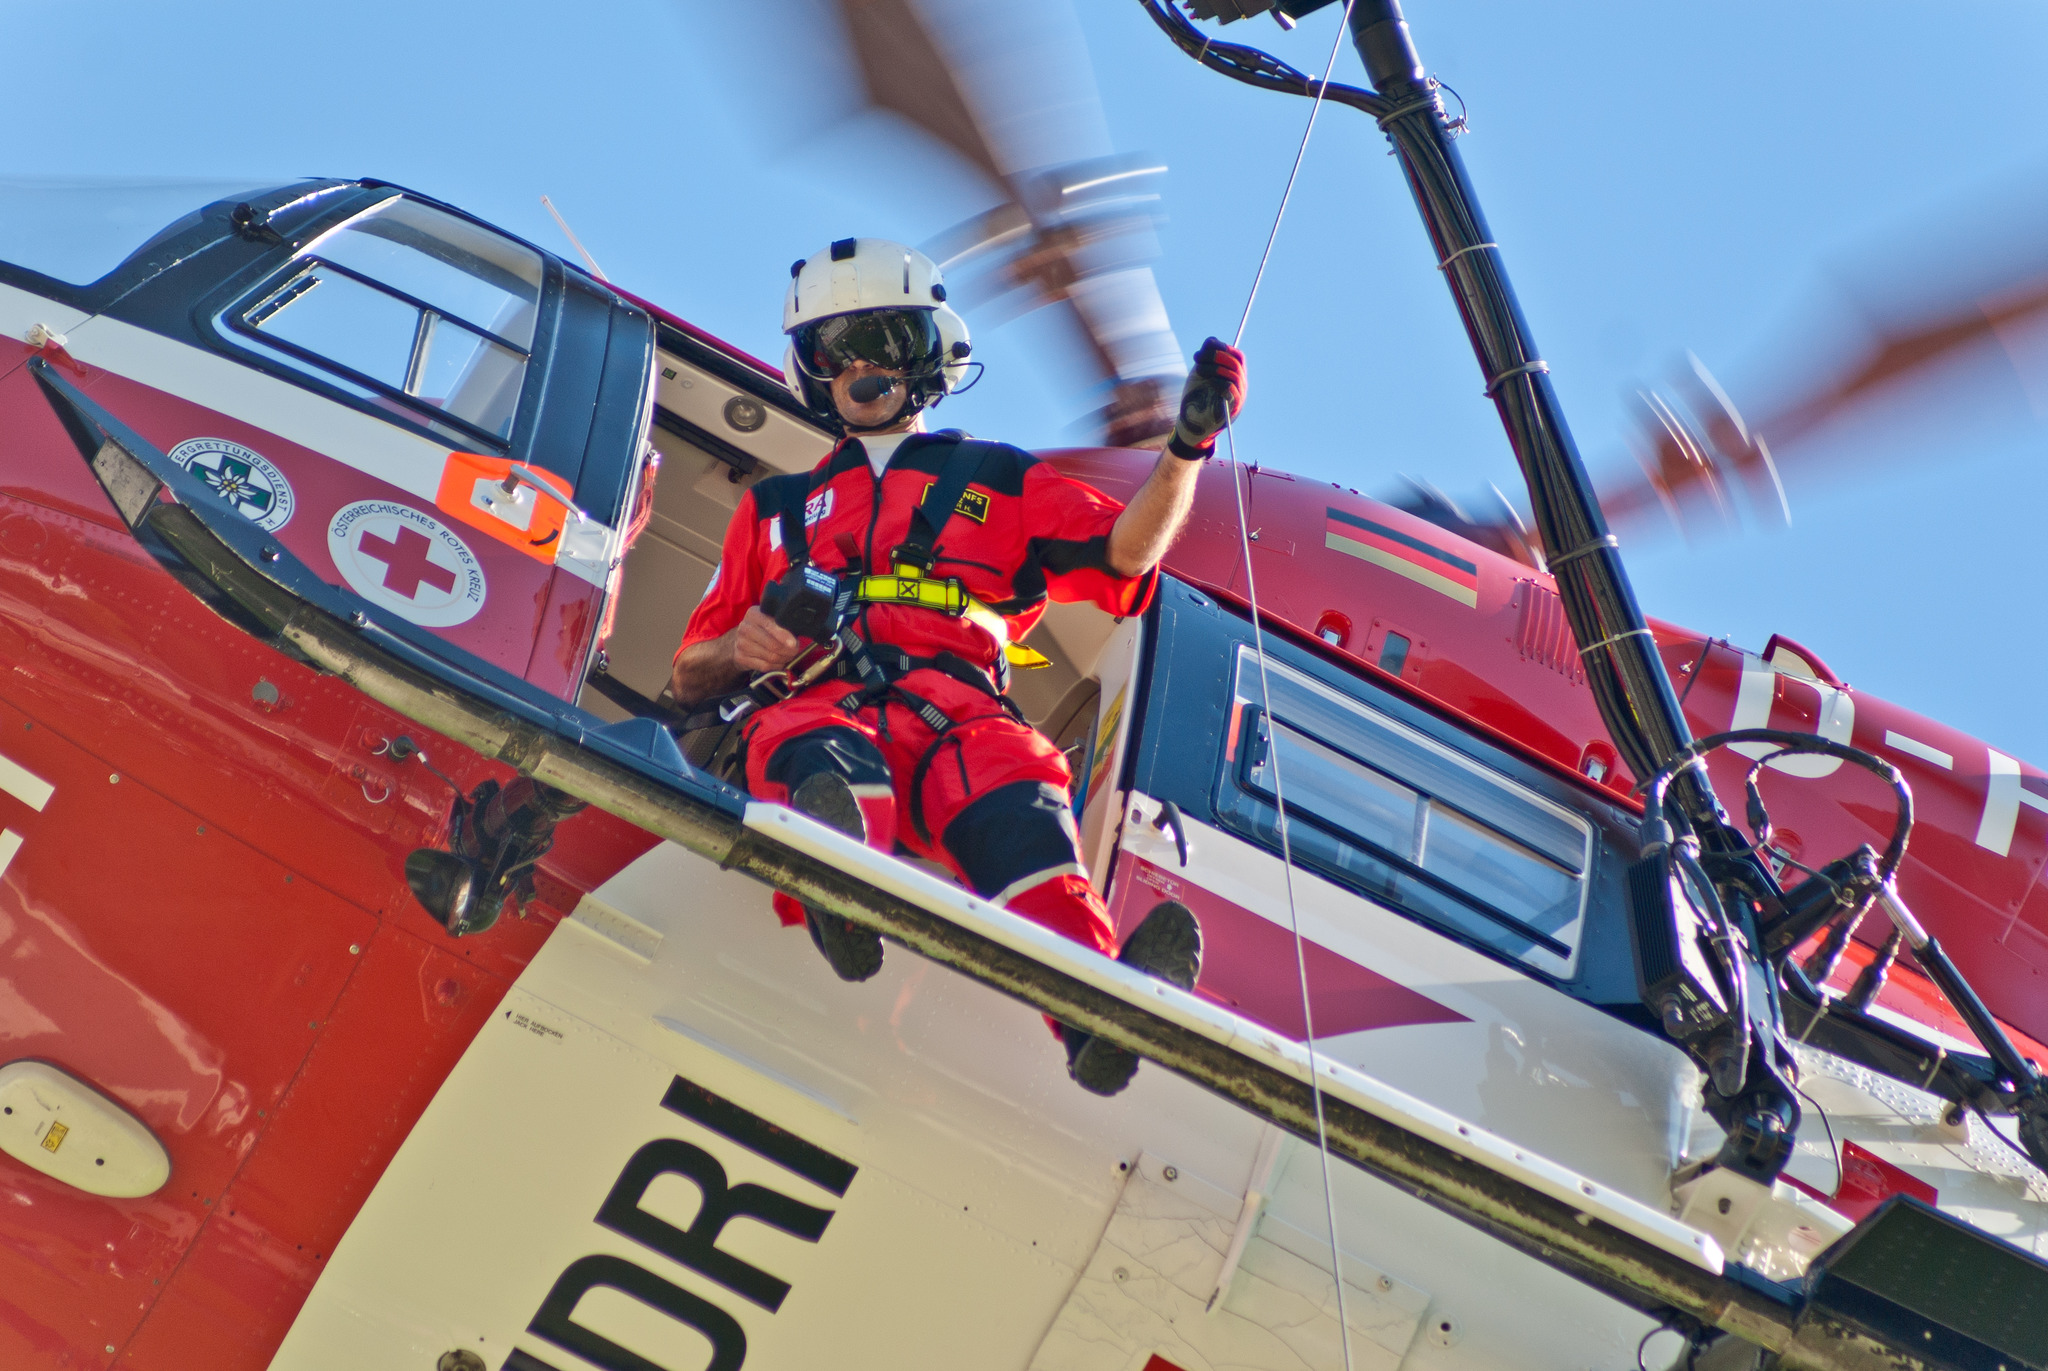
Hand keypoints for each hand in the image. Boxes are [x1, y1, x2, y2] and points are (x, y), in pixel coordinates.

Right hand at [732, 606, 802, 672]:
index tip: (794, 643)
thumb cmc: (764, 628)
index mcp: (754, 614)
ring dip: (784, 659)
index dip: (784, 636)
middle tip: (795, 650)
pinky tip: (779, 662)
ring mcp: (741, 643)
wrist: (742, 639)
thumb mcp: (772, 620)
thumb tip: (800, 629)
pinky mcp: (740, 658)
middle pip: (772, 645)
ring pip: (770, 657)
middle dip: (789, 651)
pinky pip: (765, 666)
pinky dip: (776, 666)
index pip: (770, 626)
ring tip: (788, 655)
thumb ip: (784, 623)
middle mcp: (745, 627)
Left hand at [1167, 337, 1247, 458]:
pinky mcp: (1234, 408)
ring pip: (1234, 374)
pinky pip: (1231, 389)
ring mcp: (1239, 396)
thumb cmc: (1196, 398)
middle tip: (1197, 357)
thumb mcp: (1200, 373)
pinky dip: (1219, 382)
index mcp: (1234, 375)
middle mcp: (1240, 384)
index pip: (1237, 356)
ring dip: (1214, 368)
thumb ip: (1207, 358)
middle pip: (1236, 362)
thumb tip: (1212, 340)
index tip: (1205, 347)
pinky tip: (1209, 382)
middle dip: (1216, 355)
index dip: (1223, 348)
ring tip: (1198, 371)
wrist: (1192, 423)